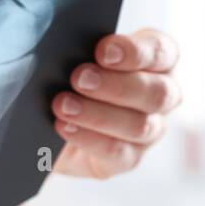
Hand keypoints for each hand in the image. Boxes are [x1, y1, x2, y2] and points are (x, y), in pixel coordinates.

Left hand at [51, 28, 181, 179]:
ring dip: (99, 114)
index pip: (162, 52)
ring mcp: (149, 131)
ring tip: (63, 105)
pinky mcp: (127, 158)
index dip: (136, 52)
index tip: (103, 52)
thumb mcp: (71, 58)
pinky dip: (89, 139)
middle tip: (79, 78)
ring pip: (140, 126)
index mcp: (155, 61)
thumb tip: (65, 46)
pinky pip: (118, 152)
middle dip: (116, 85)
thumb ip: (80, 48)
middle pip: (158, 93)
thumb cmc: (64, 78)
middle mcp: (160, 96)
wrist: (42, 124)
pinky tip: (64, 127)